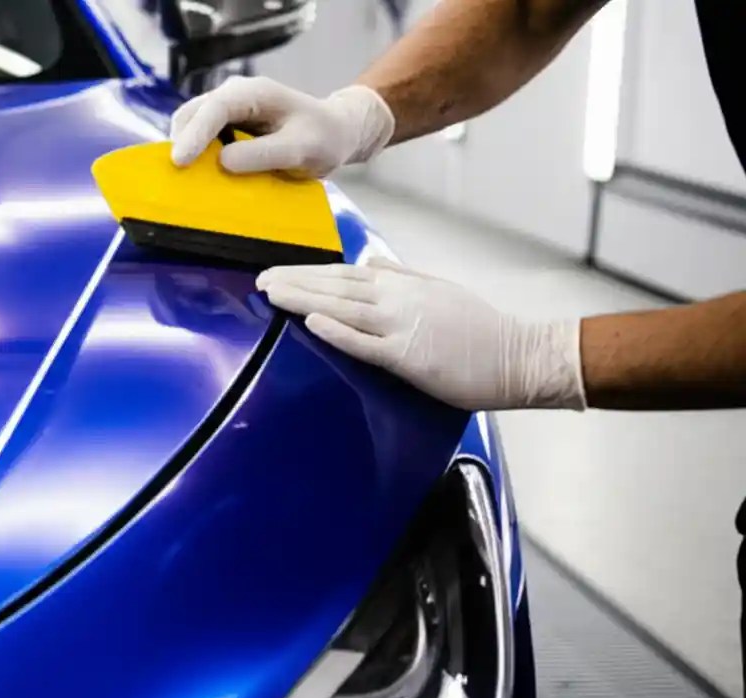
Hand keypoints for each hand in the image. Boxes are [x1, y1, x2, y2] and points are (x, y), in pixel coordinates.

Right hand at [169, 76, 394, 177]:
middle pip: (193, 114)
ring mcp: (227, 110)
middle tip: (174, 177)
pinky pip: (200, 138)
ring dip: (185, 150)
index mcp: (254, 92)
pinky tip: (196, 176)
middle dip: (181, 142)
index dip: (195, 135)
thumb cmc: (324, 137)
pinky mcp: (224, 127)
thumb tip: (223, 162)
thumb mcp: (302, 148)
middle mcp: (234, 95)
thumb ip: (265, 154)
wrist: (334, 133)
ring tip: (183, 179)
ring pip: (191, 125)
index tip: (180, 162)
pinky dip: (194, 156)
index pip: (216, 108)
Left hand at [256, 258, 586, 410]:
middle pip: (335, 286)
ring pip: (343, 308)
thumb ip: (401, 274)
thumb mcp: (438, 289)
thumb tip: (371, 260)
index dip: (308, 272)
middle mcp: (398, 300)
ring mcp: (402, 327)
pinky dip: (337, 331)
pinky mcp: (408, 357)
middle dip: (295, 282)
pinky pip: (365, 343)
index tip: (279, 272)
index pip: (344, 273)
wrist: (518, 356)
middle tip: (259, 279)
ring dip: (305, 299)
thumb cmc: (481, 329)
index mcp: (403, 284)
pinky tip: (312, 323)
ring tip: (272, 293)